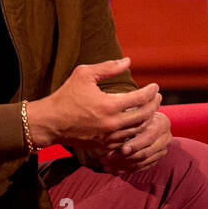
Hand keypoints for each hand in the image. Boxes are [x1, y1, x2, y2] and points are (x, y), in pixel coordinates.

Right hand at [27, 58, 160, 149]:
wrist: (50, 123)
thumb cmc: (66, 96)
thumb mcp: (84, 75)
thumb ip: (108, 67)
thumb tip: (128, 61)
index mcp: (109, 105)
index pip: (141, 98)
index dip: (151, 91)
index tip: (155, 86)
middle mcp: (112, 124)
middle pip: (145, 116)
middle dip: (154, 105)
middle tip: (158, 97)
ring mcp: (109, 138)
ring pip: (138, 130)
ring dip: (147, 119)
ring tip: (150, 109)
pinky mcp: (104, 146)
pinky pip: (127, 141)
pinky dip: (135, 132)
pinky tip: (137, 124)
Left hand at [101, 110, 172, 172]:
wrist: (146, 119)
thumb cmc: (137, 112)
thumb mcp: (135, 111)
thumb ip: (129, 117)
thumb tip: (116, 124)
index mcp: (162, 124)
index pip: (149, 137)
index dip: (136, 144)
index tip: (122, 149)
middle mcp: (165, 138)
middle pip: (145, 152)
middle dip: (125, 158)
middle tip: (108, 158)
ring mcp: (161, 150)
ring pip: (142, 162)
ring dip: (123, 166)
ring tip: (107, 165)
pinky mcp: (156, 159)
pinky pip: (141, 168)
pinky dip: (127, 170)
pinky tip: (114, 170)